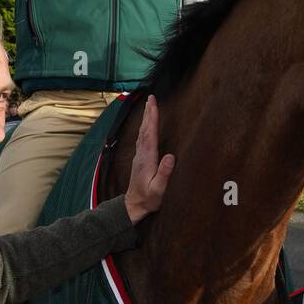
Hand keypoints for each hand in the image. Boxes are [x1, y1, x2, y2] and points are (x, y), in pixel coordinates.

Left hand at [123, 95, 174, 222]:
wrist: (134, 205)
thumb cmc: (148, 199)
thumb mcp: (159, 189)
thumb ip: (164, 173)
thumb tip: (170, 156)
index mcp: (147, 158)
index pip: (150, 134)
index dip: (152, 119)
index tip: (154, 104)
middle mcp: (142, 154)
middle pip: (145, 130)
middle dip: (148, 113)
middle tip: (151, 98)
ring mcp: (139, 156)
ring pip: (142, 133)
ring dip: (146, 119)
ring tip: (149, 106)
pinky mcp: (140, 159)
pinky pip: (142, 138)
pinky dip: (145, 128)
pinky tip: (146, 125)